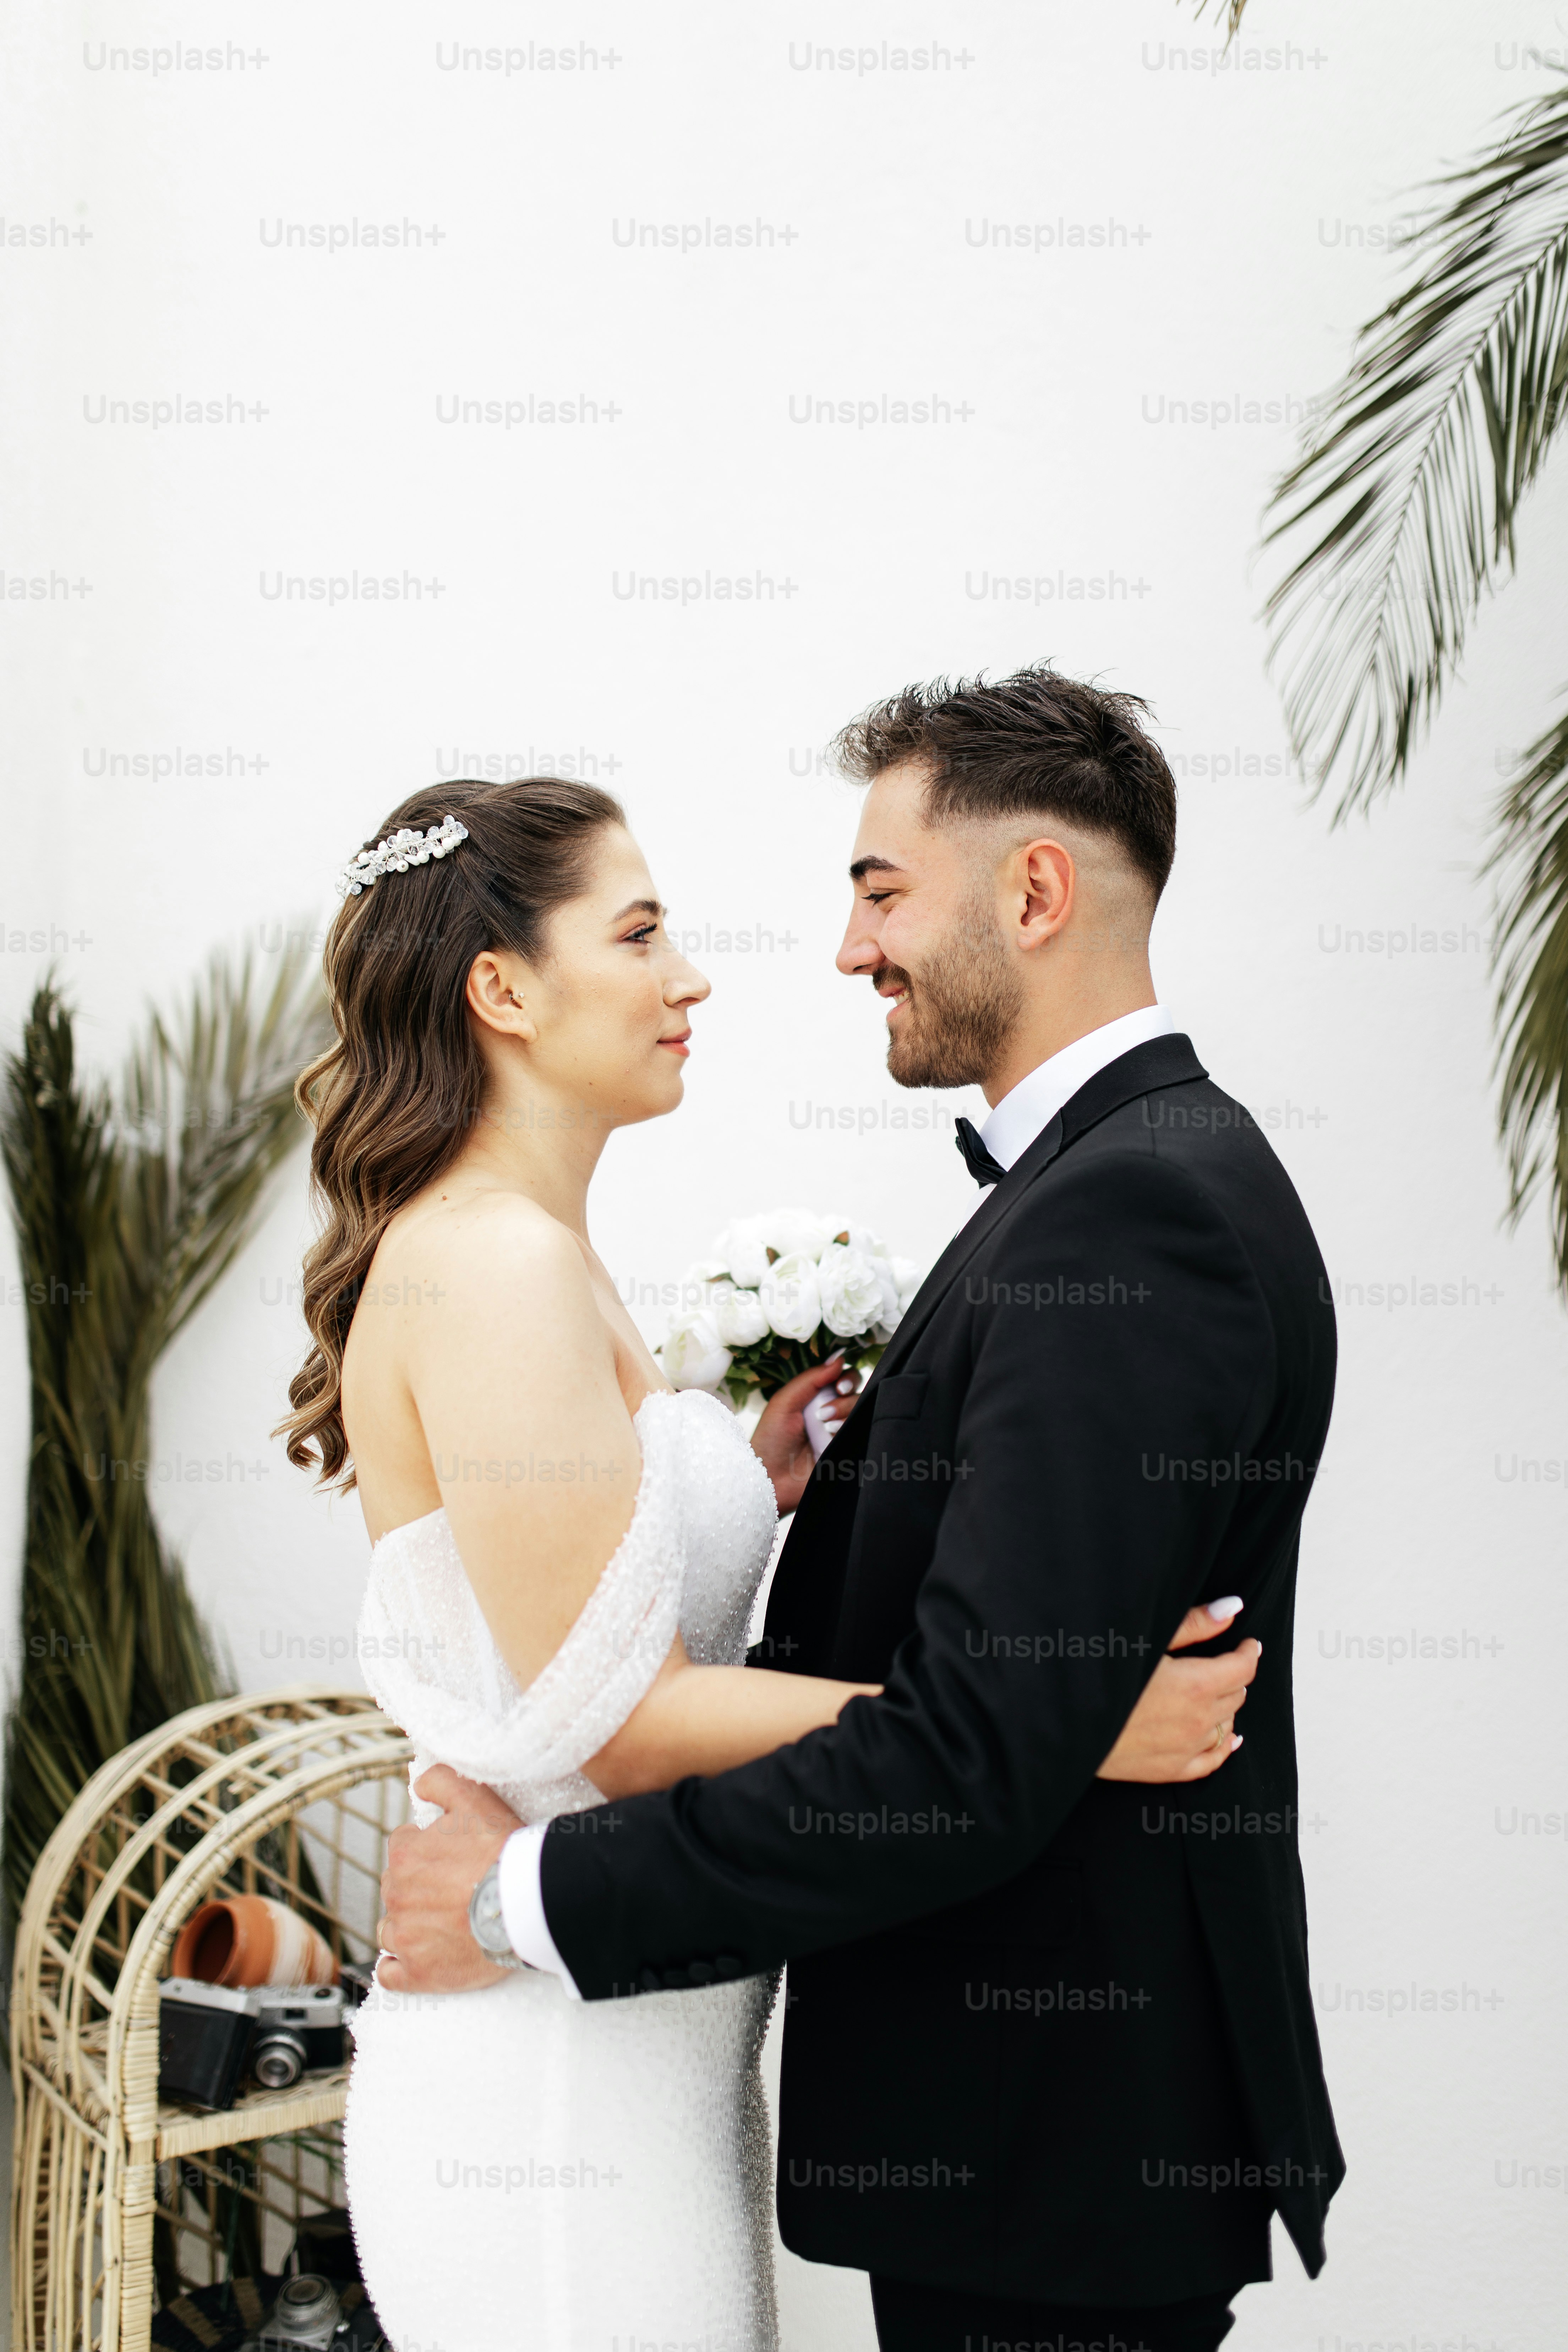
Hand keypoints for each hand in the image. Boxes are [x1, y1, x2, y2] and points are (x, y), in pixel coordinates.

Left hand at [376, 1764, 524, 1993]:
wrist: (526, 1902)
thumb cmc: (503, 1850)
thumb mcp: (473, 1796)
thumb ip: (440, 1781)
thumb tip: (418, 1785)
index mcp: (405, 1856)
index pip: (402, 1849)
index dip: (427, 1850)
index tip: (449, 1858)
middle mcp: (397, 1896)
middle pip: (395, 1889)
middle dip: (417, 1888)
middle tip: (452, 1890)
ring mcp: (407, 1938)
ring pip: (391, 1930)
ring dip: (409, 1926)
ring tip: (442, 1924)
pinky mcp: (419, 1974)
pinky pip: (391, 1974)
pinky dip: (399, 1967)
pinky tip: (416, 1960)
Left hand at [749, 1354, 860, 1513]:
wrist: (770, 1479)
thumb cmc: (770, 1441)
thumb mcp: (784, 1402)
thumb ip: (811, 1378)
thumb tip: (839, 1358)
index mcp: (816, 1399)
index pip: (841, 1378)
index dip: (845, 1378)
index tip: (838, 1385)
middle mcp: (832, 1414)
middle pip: (856, 1392)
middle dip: (846, 1395)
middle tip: (829, 1406)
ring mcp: (841, 1433)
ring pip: (862, 1410)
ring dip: (846, 1413)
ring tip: (825, 1427)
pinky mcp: (848, 1450)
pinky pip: (865, 1433)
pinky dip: (854, 1429)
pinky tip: (835, 1437)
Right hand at [1095, 1600, 1259, 1783]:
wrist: (1065, 1723)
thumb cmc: (1101, 1675)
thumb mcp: (1147, 1640)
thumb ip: (1194, 1626)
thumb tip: (1231, 1609)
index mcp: (1195, 1685)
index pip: (1242, 1668)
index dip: (1249, 1651)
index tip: (1248, 1643)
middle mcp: (1197, 1720)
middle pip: (1236, 1694)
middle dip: (1234, 1675)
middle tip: (1224, 1662)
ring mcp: (1186, 1749)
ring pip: (1227, 1725)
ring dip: (1226, 1706)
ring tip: (1216, 1691)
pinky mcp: (1170, 1770)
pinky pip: (1212, 1761)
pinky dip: (1224, 1746)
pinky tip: (1229, 1738)